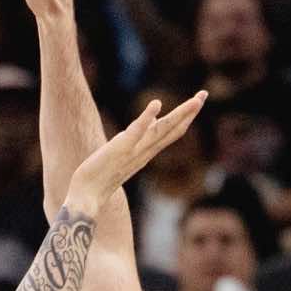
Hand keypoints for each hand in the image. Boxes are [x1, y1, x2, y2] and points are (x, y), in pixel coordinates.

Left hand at [65, 92, 207, 217]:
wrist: (86, 196)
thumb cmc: (101, 175)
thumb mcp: (124, 152)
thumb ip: (138, 137)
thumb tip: (152, 120)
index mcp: (146, 153)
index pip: (171, 133)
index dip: (186, 117)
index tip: (198, 101)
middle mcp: (144, 152)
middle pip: (173, 130)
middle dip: (189, 112)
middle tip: (204, 94)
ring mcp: (133, 151)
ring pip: (162, 130)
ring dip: (179, 114)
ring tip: (196, 100)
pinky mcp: (119, 149)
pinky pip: (136, 132)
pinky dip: (146, 118)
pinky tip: (156, 103)